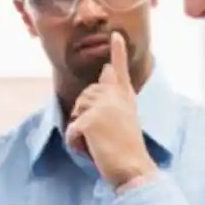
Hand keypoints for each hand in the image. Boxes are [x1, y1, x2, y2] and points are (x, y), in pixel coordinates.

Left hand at [63, 32, 158, 189]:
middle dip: (84, 117)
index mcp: (125, 98)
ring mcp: (103, 106)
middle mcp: (116, 97)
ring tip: (101, 143)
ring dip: (81, 132)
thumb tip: (106, 72)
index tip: (115, 34)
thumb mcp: (123, 119)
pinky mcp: (91, 119)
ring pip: (75, 112)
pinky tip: (94, 150)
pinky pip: (71, 131)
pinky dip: (76, 144)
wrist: (134, 170)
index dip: (117, 52)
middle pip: (85, 96)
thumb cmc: (126, 151)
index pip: (119, 71)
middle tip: (105, 137)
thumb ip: (113, 98)